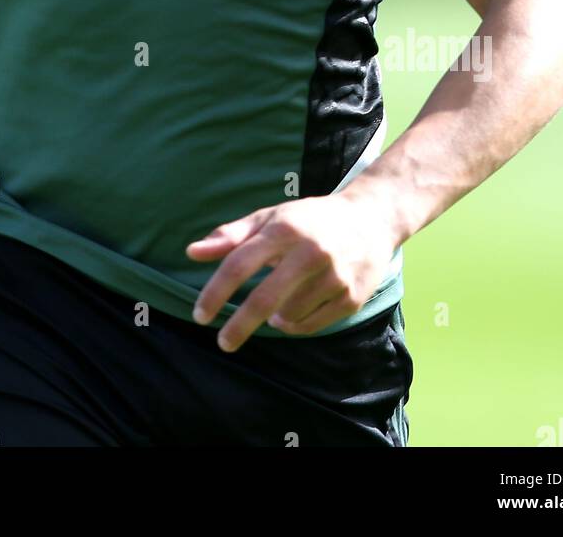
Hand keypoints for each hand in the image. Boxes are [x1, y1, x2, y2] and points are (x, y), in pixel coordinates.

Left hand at [185, 191, 397, 351]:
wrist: (371, 220)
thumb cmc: (309, 220)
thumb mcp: (270, 218)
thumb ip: (230, 236)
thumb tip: (191, 253)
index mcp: (284, 228)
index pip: (240, 263)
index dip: (216, 291)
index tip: (200, 314)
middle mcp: (310, 251)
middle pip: (265, 298)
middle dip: (239, 325)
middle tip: (223, 343)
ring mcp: (334, 275)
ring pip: (289, 315)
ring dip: (274, 318)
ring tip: (275, 306)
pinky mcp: (352, 296)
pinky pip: (313, 324)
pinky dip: (296, 324)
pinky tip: (292, 313)